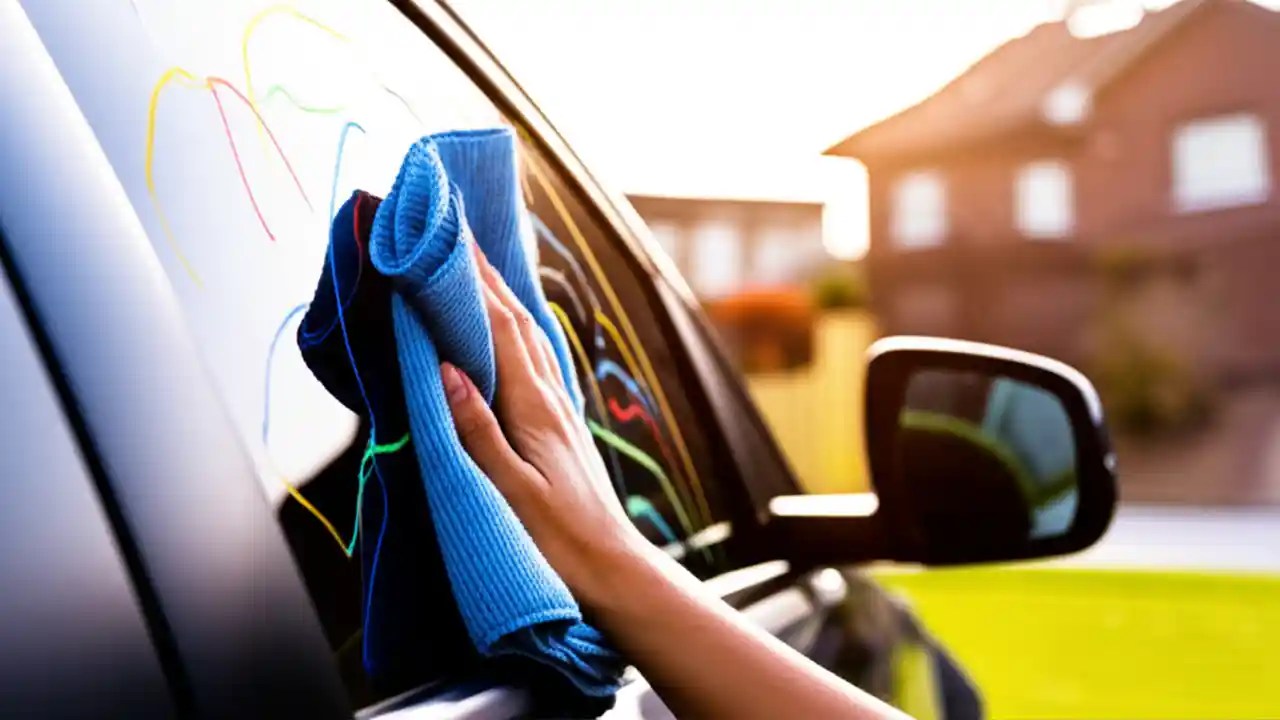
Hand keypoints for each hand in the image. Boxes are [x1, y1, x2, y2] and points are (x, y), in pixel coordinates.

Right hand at [440, 247, 649, 609]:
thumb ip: (477, 430)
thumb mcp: (508, 492)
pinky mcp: (562, 431)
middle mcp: (552, 401)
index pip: (500, 330)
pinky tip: (517, 339)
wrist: (615, 571)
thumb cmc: (560, 542)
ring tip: (480, 272)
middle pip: (518, 324)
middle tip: (458, 237)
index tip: (448, 242)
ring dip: (503, 301)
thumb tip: (446, 368)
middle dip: (487, 278)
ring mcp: (561, 414)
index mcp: (535, 409)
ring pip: (531, 341)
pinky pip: (538, 365)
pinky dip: (519, 337)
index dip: (474, 284)